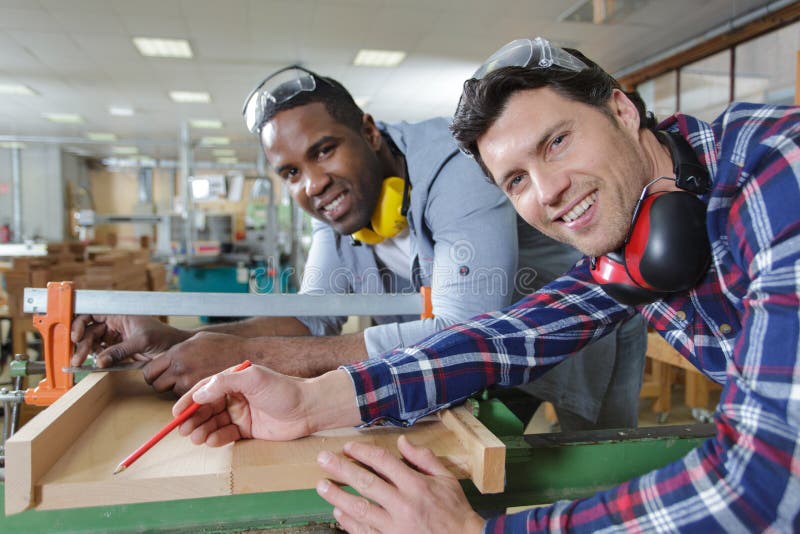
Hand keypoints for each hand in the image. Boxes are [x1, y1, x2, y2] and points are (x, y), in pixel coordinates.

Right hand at [70, 314, 190, 367]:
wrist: (176, 350)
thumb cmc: (164, 337)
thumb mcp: (142, 341)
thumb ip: (120, 350)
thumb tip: (100, 360)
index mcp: (119, 314)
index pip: (92, 313)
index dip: (79, 322)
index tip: (75, 335)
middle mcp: (115, 324)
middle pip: (89, 330)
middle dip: (81, 343)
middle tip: (76, 358)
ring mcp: (116, 337)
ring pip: (93, 342)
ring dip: (84, 352)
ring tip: (79, 363)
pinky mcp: (118, 349)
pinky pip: (101, 352)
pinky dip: (93, 357)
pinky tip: (89, 363)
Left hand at [143, 332, 244, 394]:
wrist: (250, 355)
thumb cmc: (226, 346)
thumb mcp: (199, 339)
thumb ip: (180, 348)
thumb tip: (163, 357)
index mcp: (178, 353)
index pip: (150, 371)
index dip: (153, 374)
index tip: (157, 374)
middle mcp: (181, 370)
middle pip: (157, 386)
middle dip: (163, 384)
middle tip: (172, 381)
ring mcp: (191, 384)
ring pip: (172, 395)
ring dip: (178, 391)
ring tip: (190, 384)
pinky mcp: (202, 396)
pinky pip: (190, 400)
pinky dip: (193, 397)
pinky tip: (202, 389)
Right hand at [174, 362, 311, 443]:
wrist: (308, 409)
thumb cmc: (283, 389)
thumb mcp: (253, 378)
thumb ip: (224, 382)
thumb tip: (199, 393)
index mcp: (235, 380)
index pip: (205, 389)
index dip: (189, 401)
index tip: (176, 413)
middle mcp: (235, 396)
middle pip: (206, 408)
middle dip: (193, 419)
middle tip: (183, 430)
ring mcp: (241, 413)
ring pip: (214, 423)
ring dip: (202, 430)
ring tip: (195, 438)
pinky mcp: (248, 430)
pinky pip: (226, 435)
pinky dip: (217, 438)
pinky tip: (211, 441)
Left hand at [315, 436, 484, 533]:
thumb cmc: (455, 510)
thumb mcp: (446, 479)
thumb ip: (423, 459)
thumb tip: (402, 441)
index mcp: (416, 485)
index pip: (383, 462)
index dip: (363, 452)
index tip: (347, 447)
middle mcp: (403, 504)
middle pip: (366, 483)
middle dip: (341, 469)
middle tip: (322, 459)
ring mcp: (395, 527)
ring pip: (360, 509)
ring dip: (338, 496)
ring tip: (322, 486)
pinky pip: (365, 532)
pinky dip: (349, 523)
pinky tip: (338, 513)